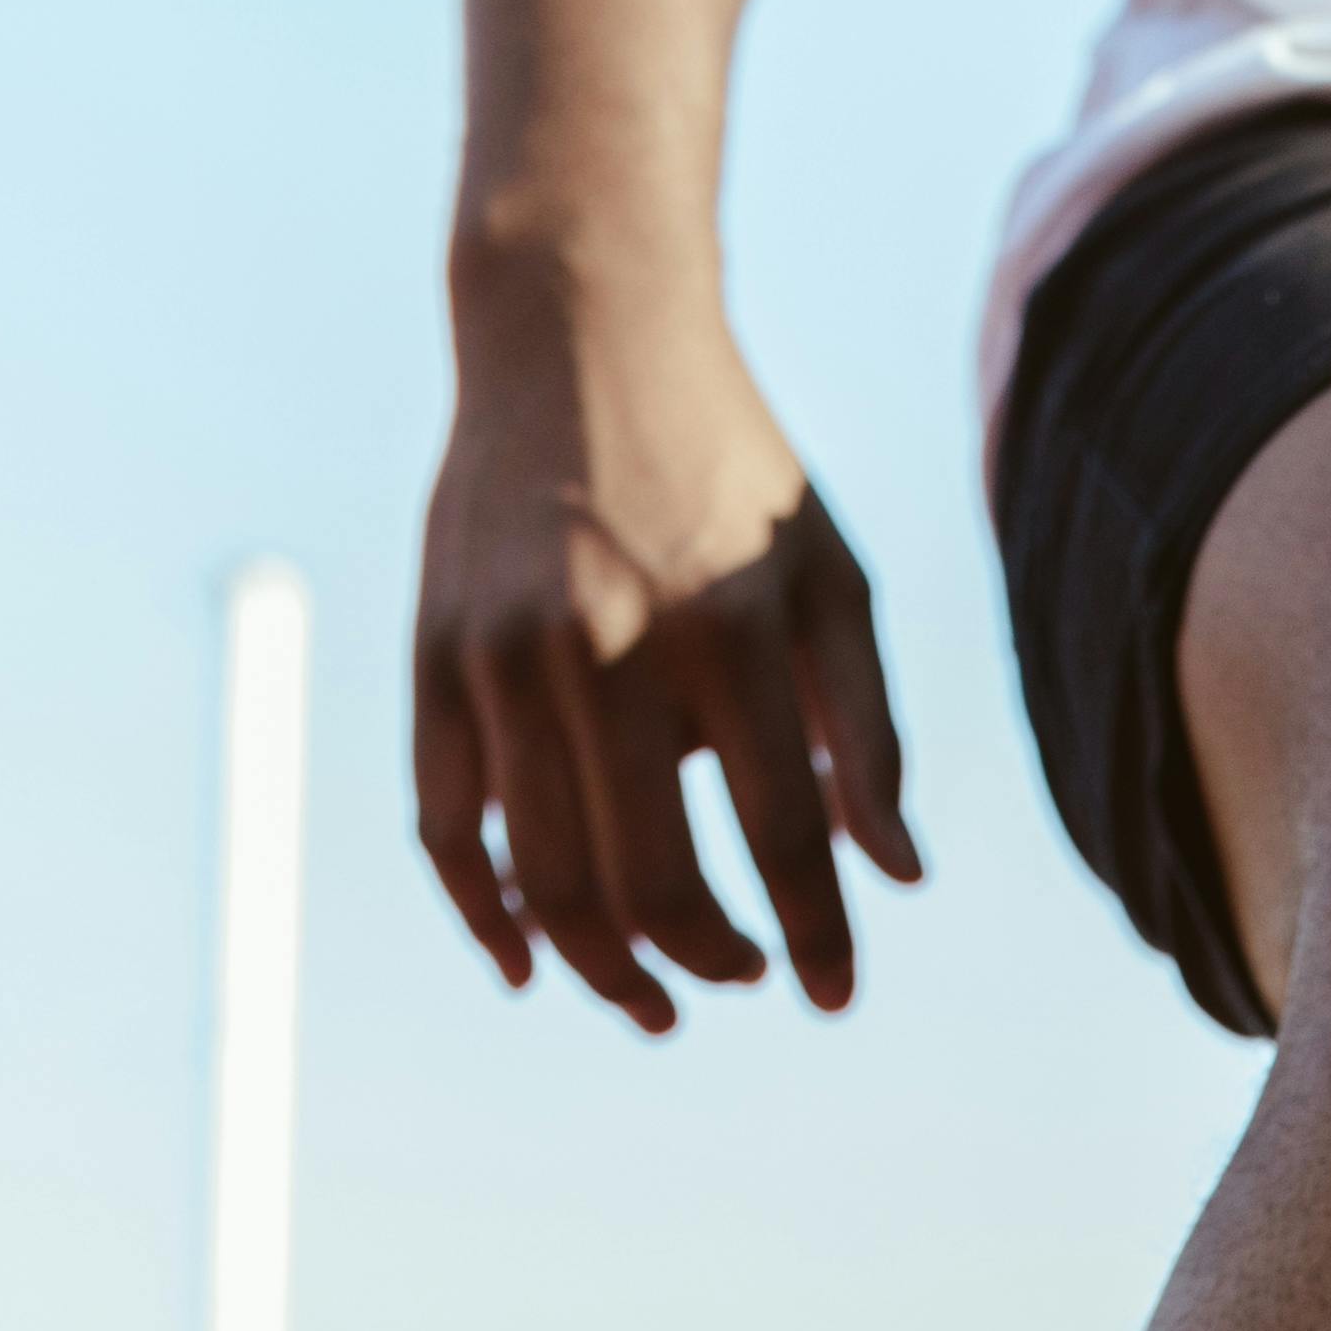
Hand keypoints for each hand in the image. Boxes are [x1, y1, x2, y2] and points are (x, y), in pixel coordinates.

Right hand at [411, 283, 917, 1029]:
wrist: (577, 331)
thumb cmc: (729, 469)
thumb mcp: (830, 579)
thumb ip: (868, 731)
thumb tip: (899, 882)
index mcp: (726, 629)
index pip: (780, 836)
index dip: (816, 938)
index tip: (833, 999)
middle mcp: (606, 645)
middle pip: (651, 881)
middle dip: (707, 961)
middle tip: (746, 976)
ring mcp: (504, 654)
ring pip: (546, 876)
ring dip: (604, 967)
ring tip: (656, 999)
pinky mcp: (431, 655)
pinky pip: (444, 826)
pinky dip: (484, 912)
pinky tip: (529, 965)